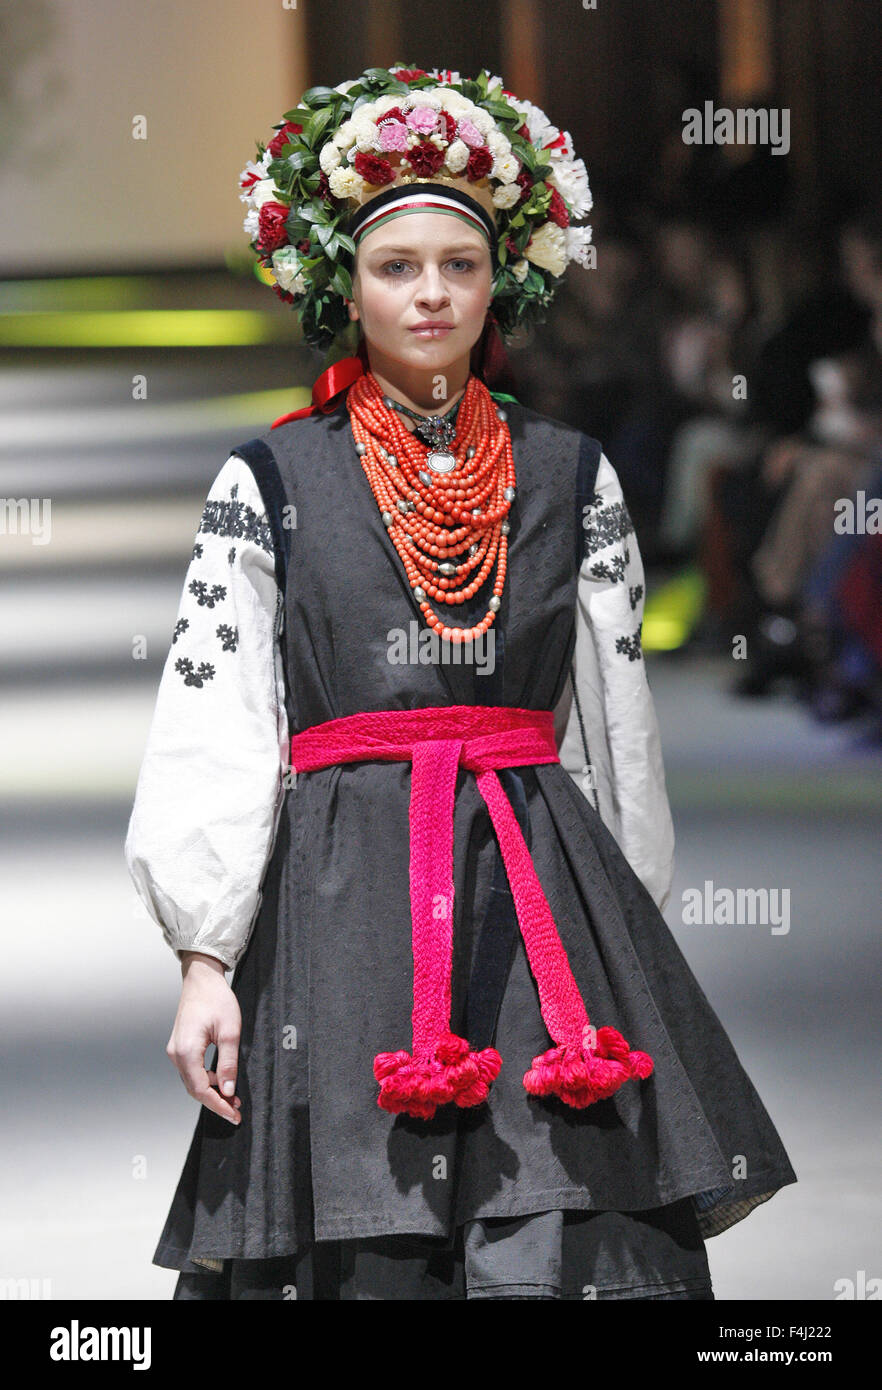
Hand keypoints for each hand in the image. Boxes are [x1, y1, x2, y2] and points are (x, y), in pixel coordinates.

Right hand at [167, 952, 241, 1124]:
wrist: (201, 979)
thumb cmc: (216, 1000)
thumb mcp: (230, 1032)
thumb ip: (228, 1063)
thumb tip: (229, 1090)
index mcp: (186, 1052)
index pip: (201, 1090)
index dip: (218, 1105)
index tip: (234, 1115)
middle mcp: (176, 1054)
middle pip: (195, 1089)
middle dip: (216, 1102)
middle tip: (236, 1111)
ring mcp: (176, 1050)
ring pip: (193, 1081)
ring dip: (212, 1091)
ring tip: (233, 1098)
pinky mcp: (181, 1047)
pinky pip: (192, 1070)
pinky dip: (207, 1079)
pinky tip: (222, 1080)